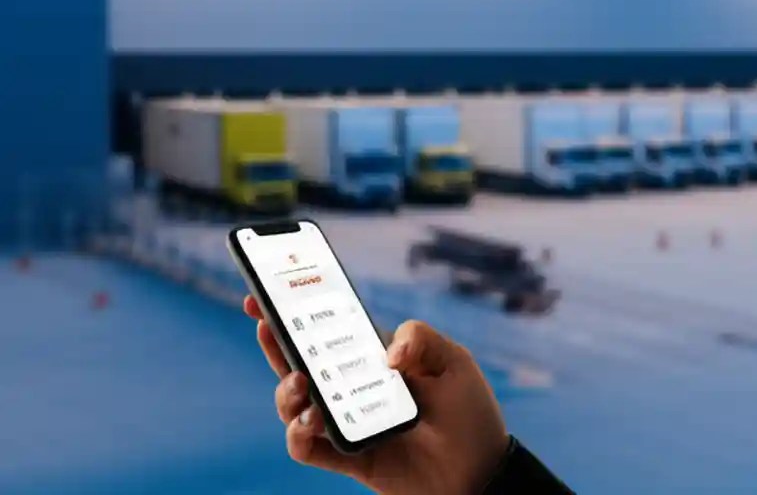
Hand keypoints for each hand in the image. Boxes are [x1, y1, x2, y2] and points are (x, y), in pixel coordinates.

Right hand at [244, 295, 509, 494]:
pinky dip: (298, 435)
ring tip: (301, 384)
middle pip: (301, 362)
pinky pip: (308, 448)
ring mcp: (347, 422)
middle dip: (275, 342)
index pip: (330, 331)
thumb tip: (386, 352)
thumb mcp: (453, 362)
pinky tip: (310, 421)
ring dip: (287, 392)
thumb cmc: (469, 412)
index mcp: (375, 359)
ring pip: (295, 404)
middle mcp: (354, 388)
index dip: (297, 313)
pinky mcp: (348, 457)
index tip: (267, 293)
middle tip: (265, 327)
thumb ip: (421, 339)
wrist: (481, 471)